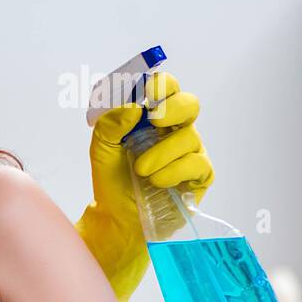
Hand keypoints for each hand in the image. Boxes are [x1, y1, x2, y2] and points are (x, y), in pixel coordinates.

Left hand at [75, 71, 214, 301]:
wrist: (118, 217)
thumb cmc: (112, 179)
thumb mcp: (101, 150)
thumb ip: (110, 126)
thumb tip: (131, 107)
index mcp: (153, 118)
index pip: (166, 89)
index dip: (161, 84)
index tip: (147, 90)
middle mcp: (175, 130)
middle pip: (189, 105)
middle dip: (172, 109)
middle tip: (153, 120)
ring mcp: (190, 152)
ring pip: (189, 138)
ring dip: (161, 152)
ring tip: (140, 170)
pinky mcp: (199, 176)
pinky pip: (197, 164)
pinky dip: (174, 171)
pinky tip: (157, 181)